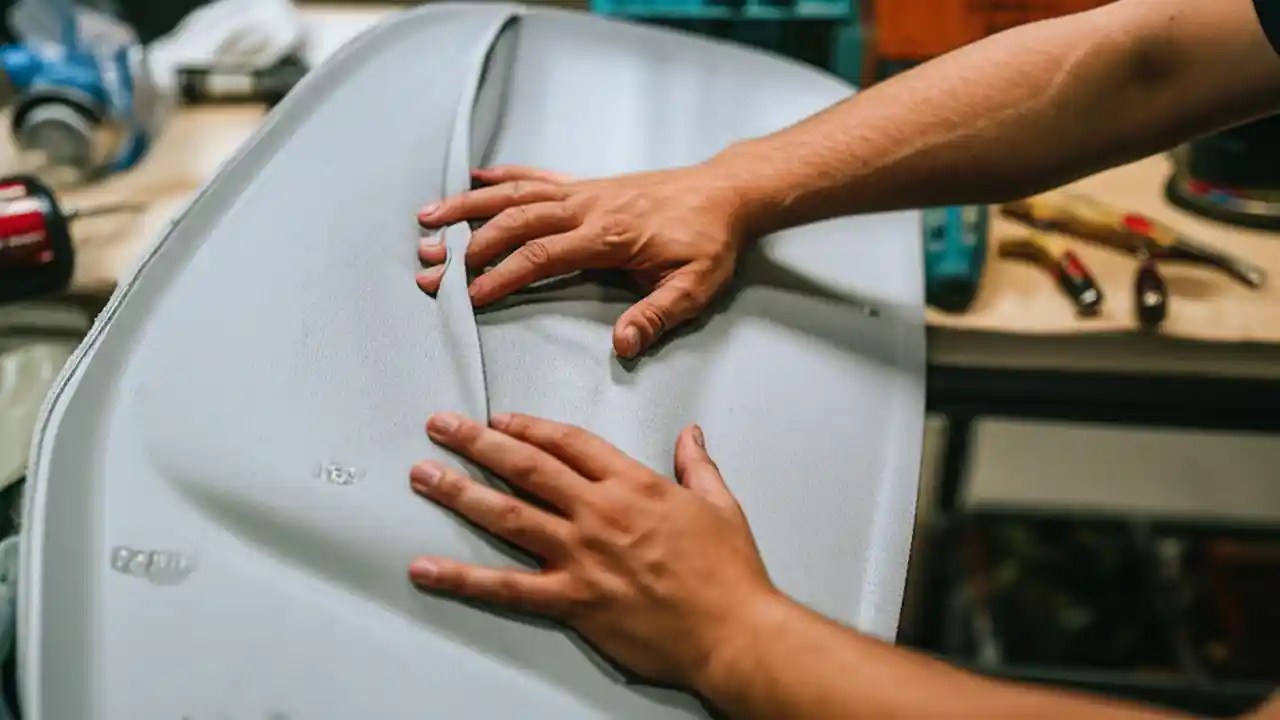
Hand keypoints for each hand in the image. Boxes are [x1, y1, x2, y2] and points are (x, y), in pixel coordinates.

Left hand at [406, 412, 780, 686]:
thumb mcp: (720, 505)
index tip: (501, 419)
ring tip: (423, 475)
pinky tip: (427, 568)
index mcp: (633, 485)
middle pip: (527, 466)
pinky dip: (463, 578)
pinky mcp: (572, 600)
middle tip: (441, 426)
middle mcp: (599, 512)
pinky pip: (506, 587)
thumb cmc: (730, 573)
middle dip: (478, 442)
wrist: (733, 632)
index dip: (529, 427)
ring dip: (460, 492)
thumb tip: (691, 435)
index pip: (569, 443)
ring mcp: (581, 555)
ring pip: (508, 515)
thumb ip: (697, 465)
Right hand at [416, 163, 750, 357]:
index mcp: (608, 236)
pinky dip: (503, 177)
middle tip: (428, 267)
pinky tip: (474, 180)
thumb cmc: (710, 242)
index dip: (502, 275)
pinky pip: (537, 176)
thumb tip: (623, 344)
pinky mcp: (587, 184)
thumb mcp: (696, 286)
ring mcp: (584, 191)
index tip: (468, 296)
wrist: (727, 193)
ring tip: (427, 219)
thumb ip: (657, 315)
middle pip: (515, 221)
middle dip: (467, 245)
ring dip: (469, 207)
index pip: (542, 255)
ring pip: (516, 194)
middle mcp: (587, 207)